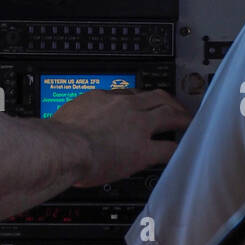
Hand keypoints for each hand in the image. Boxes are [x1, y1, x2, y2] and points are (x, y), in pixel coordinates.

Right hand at [50, 87, 191, 186]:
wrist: (64, 147)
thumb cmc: (58, 136)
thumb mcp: (65, 114)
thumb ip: (75, 116)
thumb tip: (70, 122)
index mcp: (102, 97)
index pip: (128, 93)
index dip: (140, 98)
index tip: (142, 103)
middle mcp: (123, 107)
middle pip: (155, 97)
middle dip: (168, 101)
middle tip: (175, 106)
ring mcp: (137, 127)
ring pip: (168, 114)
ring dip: (181, 118)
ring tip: (187, 122)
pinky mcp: (142, 151)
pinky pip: (168, 148)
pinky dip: (178, 148)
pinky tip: (181, 151)